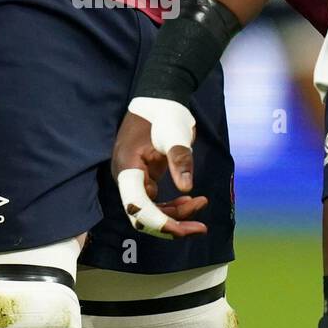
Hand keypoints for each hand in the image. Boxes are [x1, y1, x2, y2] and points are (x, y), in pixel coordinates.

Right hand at [112, 99, 207, 238]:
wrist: (159, 99)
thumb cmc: (165, 113)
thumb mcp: (175, 134)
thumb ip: (180, 159)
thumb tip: (187, 188)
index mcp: (128, 166)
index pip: (137, 205)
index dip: (159, 221)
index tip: (184, 229)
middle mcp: (126, 177)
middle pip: (143, 215)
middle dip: (171, 224)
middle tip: (201, 227)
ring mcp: (134, 178)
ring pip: (151, 211)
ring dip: (176, 215)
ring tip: (201, 204)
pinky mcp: (144, 178)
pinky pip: (156, 201)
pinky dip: (174, 206)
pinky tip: (192, 199)